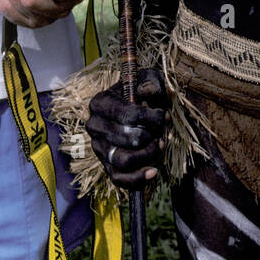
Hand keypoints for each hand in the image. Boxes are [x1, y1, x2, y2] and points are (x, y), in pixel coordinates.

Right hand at [86, 69, 169, 188]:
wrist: (138, 110)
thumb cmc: (144, 94)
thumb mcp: (149, 80)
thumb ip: (151, 83)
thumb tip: (147, 92)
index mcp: (100, 102)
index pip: (129, 115)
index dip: (152, 119)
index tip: (165, 116)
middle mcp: (94, 125)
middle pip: (128, 139)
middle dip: (151, 137)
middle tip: (161, 132)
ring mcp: (98, 147)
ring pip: (123, 160)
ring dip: (148, 155)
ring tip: (160, 145)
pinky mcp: (105, 164)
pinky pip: (118, 179)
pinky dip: (137, 179)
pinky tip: (153, 172)